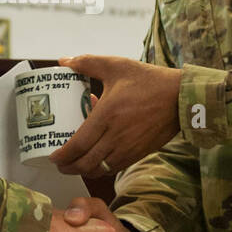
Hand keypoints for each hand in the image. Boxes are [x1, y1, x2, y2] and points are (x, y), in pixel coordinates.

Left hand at [48, 55, 181, 177]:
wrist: (180, 97)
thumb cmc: (149, 81)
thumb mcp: (116, 66)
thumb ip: (88, 63)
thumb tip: (64, 61)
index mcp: (107, 115)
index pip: (78, 144)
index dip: (62, 155)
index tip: (52, 156)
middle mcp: (116, 136)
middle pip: (85, 163)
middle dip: (68, 168)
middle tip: (59, 164)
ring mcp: (128, 148)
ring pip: (100, 170)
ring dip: (84, 171)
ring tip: (75, 164)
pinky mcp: (138, 153)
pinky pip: (114, 168)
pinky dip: (102, 168)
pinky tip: (97, 159)